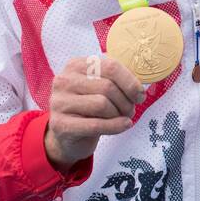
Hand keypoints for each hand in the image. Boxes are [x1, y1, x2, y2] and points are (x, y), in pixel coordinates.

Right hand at [45, 55, 144, 170]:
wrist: (68, 135)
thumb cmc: (90, 107)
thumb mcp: (101, 87)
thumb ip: (118, 79)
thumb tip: (141, 85)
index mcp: (76, 65)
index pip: (111, 66)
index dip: (131, 82)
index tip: (140, 95)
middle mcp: (64, 80)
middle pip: (108, 86)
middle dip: (126, 101)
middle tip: (130, 110)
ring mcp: (59, 102)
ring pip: (102, 104)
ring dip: (120, 114)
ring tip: (122, 118)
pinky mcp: (60, 124)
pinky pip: (96, 124)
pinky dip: (115, 126)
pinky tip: (124, 125)